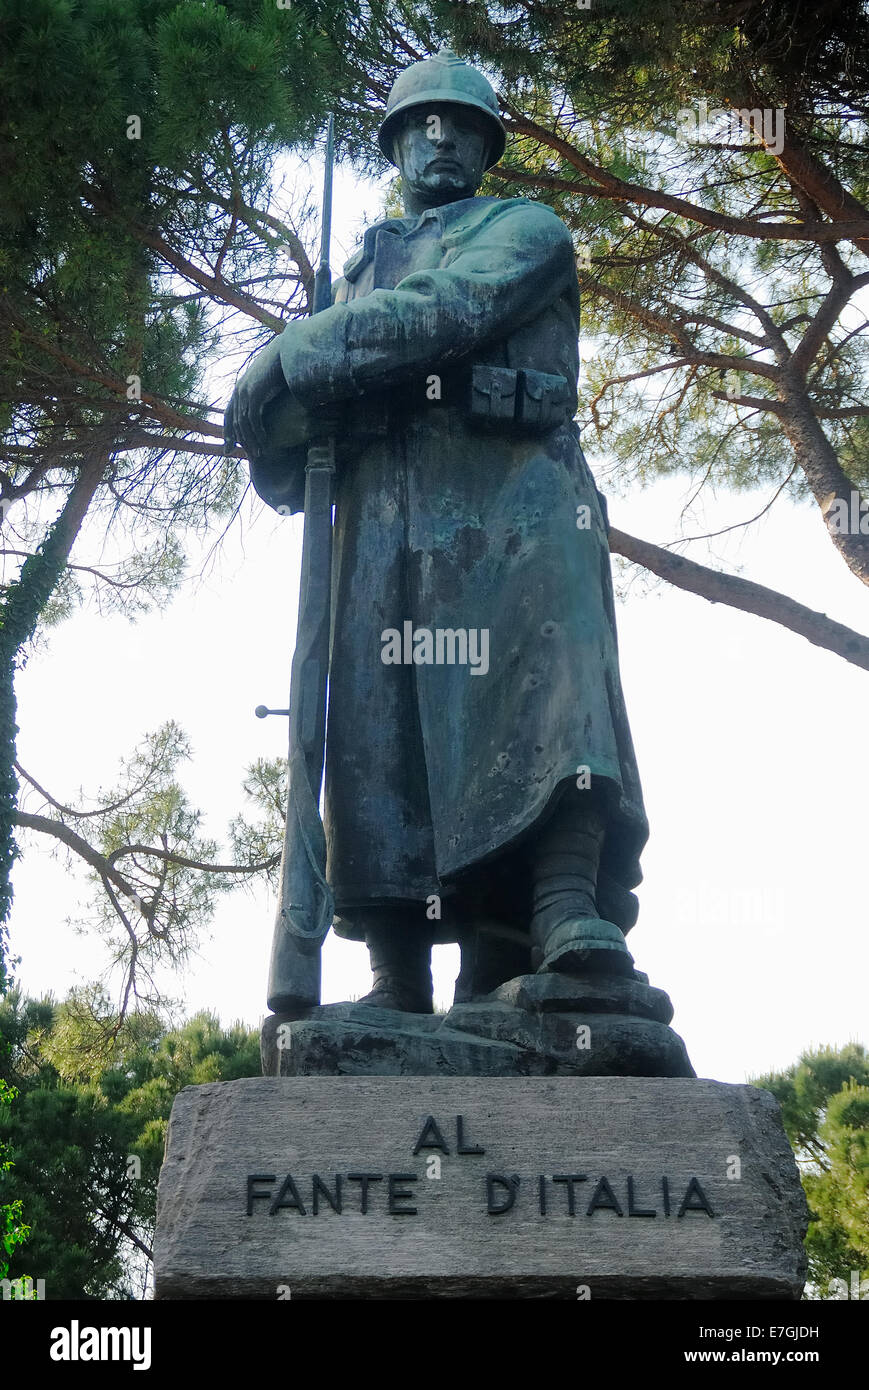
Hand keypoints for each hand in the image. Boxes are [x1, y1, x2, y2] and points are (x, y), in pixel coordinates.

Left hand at [224, 333, 287, 459]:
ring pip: (243, 424)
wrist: (287, 349)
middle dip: (241, 442)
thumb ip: (265, 395)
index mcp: (240, 389)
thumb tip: (269, 405)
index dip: (228, 433)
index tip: (229, 449)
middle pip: (234, 423)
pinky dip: (257, 432)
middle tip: (252, 456)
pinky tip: (264, 441)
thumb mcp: (269, 384)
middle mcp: (239, 390)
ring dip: (251, 441)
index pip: (229, 415)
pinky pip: (252, 418)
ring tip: (259, 453)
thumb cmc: (282, 366)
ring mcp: (245, 391)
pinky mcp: (254, 392)